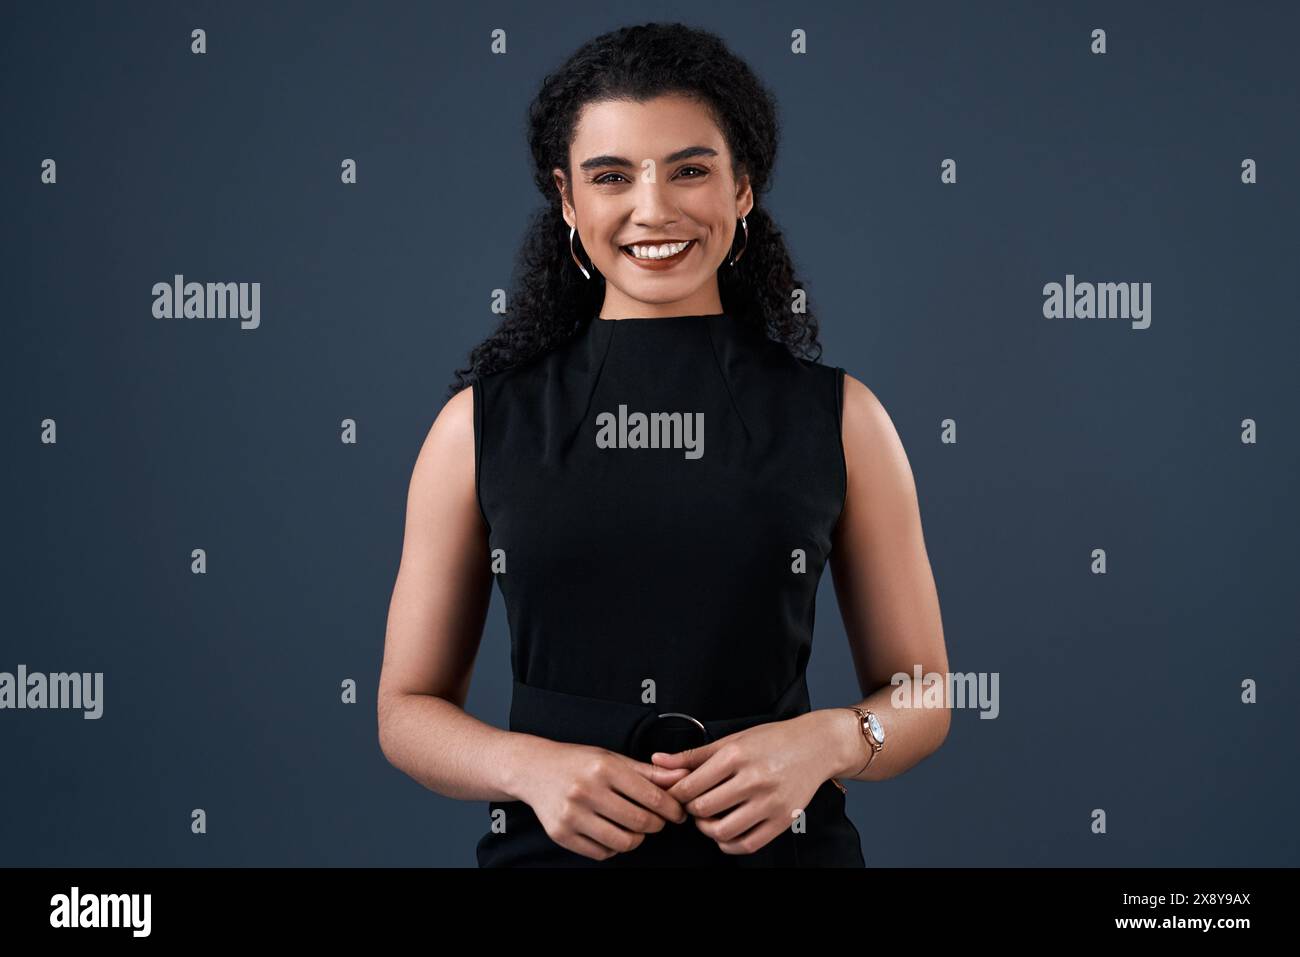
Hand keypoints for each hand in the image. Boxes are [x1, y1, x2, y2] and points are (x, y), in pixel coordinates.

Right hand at [515, 739, 691, 860]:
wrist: (534, 770)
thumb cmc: (578, 763)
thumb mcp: (613, 759)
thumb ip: (650, 771)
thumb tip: (683, 776)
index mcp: (603, 768)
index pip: (652, 796)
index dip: (673, 809)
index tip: (678, 813)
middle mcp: (586, 791)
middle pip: (640, 822)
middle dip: (657, 825)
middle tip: (657, 821)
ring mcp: (571, 815)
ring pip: (623, 842)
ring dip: (637, 839)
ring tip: (635, 828)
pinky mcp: (561, 834)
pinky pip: (601, 853)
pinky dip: (613, 847)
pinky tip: (611, 832)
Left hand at [650, 714, 835, 855]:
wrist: (816, 746)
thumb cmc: (772, 740)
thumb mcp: (731, 740)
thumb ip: (693, 756)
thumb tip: (658, 762)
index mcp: (736, 755)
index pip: (691, 785)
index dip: (676, 794)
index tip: (677, 794)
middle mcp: (753, 779)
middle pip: (703, 808)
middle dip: (690, 810)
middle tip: (692, 805)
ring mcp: (770, 802)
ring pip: (722, 830)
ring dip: (706, 829)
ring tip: (707, 818)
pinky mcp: (782, 820)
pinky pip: (747, 844)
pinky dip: (728, 844)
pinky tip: (725, 832)